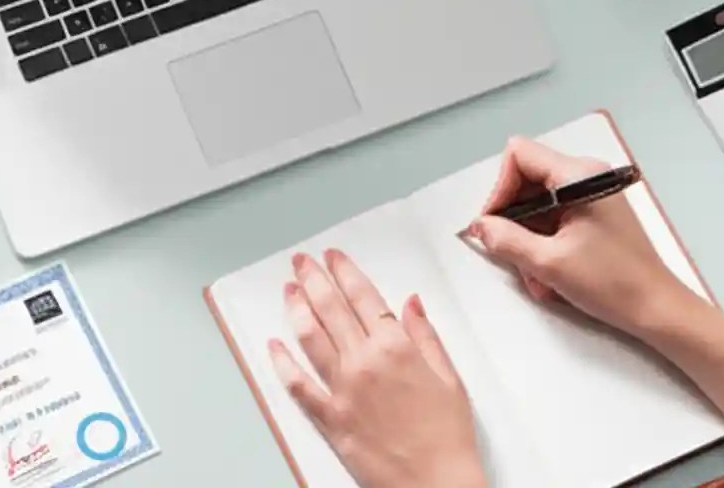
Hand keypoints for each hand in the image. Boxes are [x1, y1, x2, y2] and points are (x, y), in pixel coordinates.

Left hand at [268, 250, 486, 487]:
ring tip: (289, 289)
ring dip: (297, 308)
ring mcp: (343, 390)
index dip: (346, 272)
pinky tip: (274, 345)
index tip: (334, 257)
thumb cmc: (448, 437)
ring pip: (310, 338)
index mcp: (397, 348)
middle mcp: (365, 362)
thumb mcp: (449, 378)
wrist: (435, 484)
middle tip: (302, 261)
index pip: (364, 297)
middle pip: (332, 309)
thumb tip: (410, 302)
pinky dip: (282, 363)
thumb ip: (425, 336)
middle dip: (314, 279)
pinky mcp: (330, 419)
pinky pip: (298, 385)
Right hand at [468, 138, 697, 337]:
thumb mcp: (548, 263)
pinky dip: (543, 244)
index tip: (494, 224)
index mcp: (579, 176)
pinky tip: (549, 273)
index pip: (519, 156)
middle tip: (511, 254)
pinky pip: (554, 219)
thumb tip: (480, 226)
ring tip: (537, 275)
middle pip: (526, 180)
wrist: (657, 309)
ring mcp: (591, 196)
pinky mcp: (594, 215)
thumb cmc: (614, 283)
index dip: (499, 189)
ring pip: (537, 204)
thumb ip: (506, 239)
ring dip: (527, 239)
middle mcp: (586, 177)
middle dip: (513, 219)